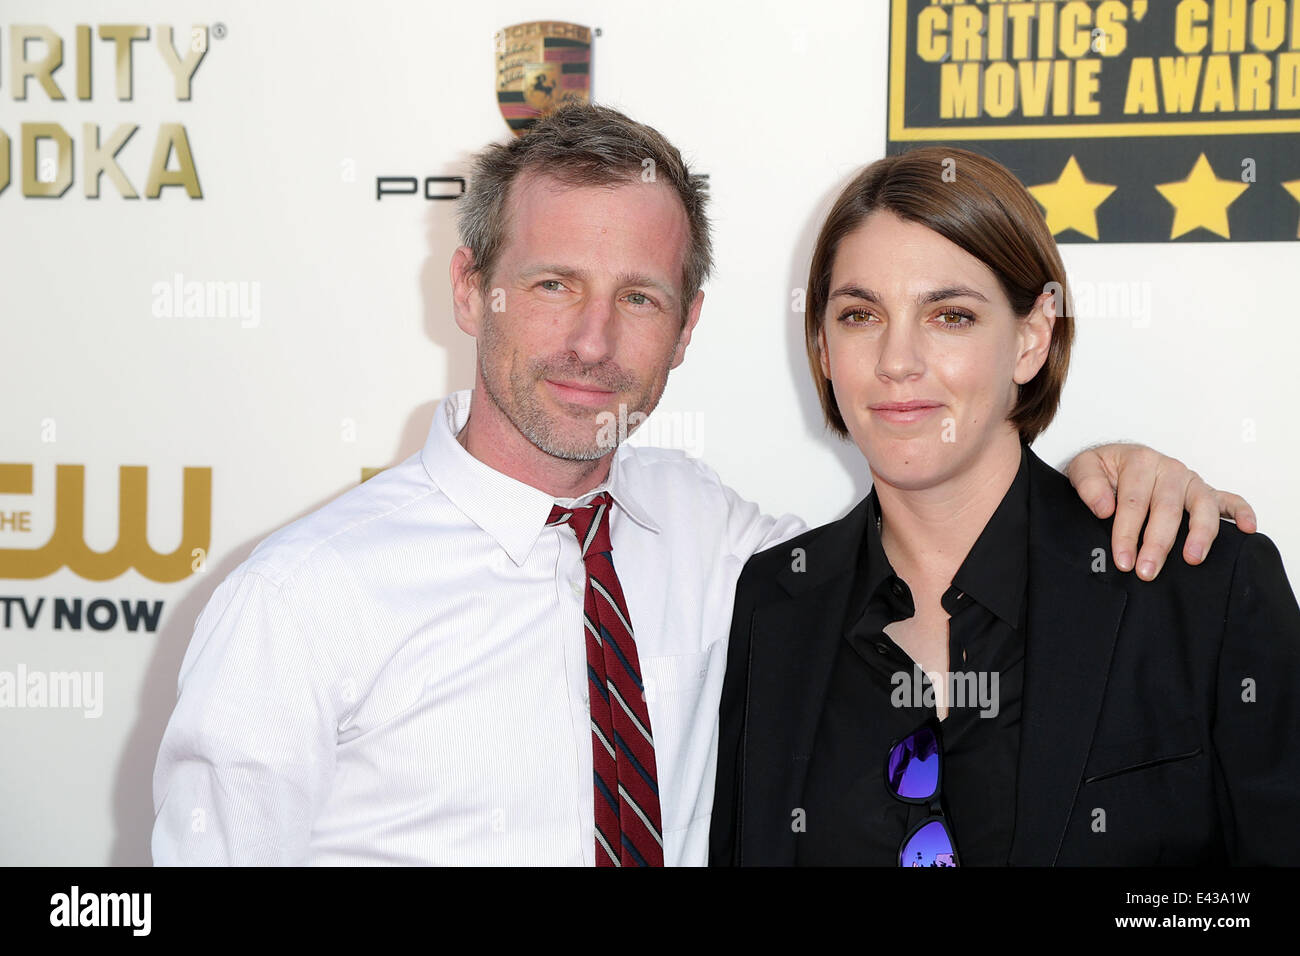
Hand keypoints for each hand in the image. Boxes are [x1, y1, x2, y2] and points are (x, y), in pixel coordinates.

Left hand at [1066, 443, 1257, 580]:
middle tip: (1147, 571)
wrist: (1116, 460)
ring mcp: (1191, 481)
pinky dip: (1241, 512)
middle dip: (1157, 543)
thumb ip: (1089, 485)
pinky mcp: (1206, 491)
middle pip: (1167, 509)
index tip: (1123, 559)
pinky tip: (1247, 530)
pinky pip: (1230, 500)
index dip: (1127, 533)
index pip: (1134, 503)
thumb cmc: (1103, 469)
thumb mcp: (1084, 467)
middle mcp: (1169, 470)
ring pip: (1202, 506)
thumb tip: (1105, 509)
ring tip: (1192, 559)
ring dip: (1200, 534)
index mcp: (1140, 462)